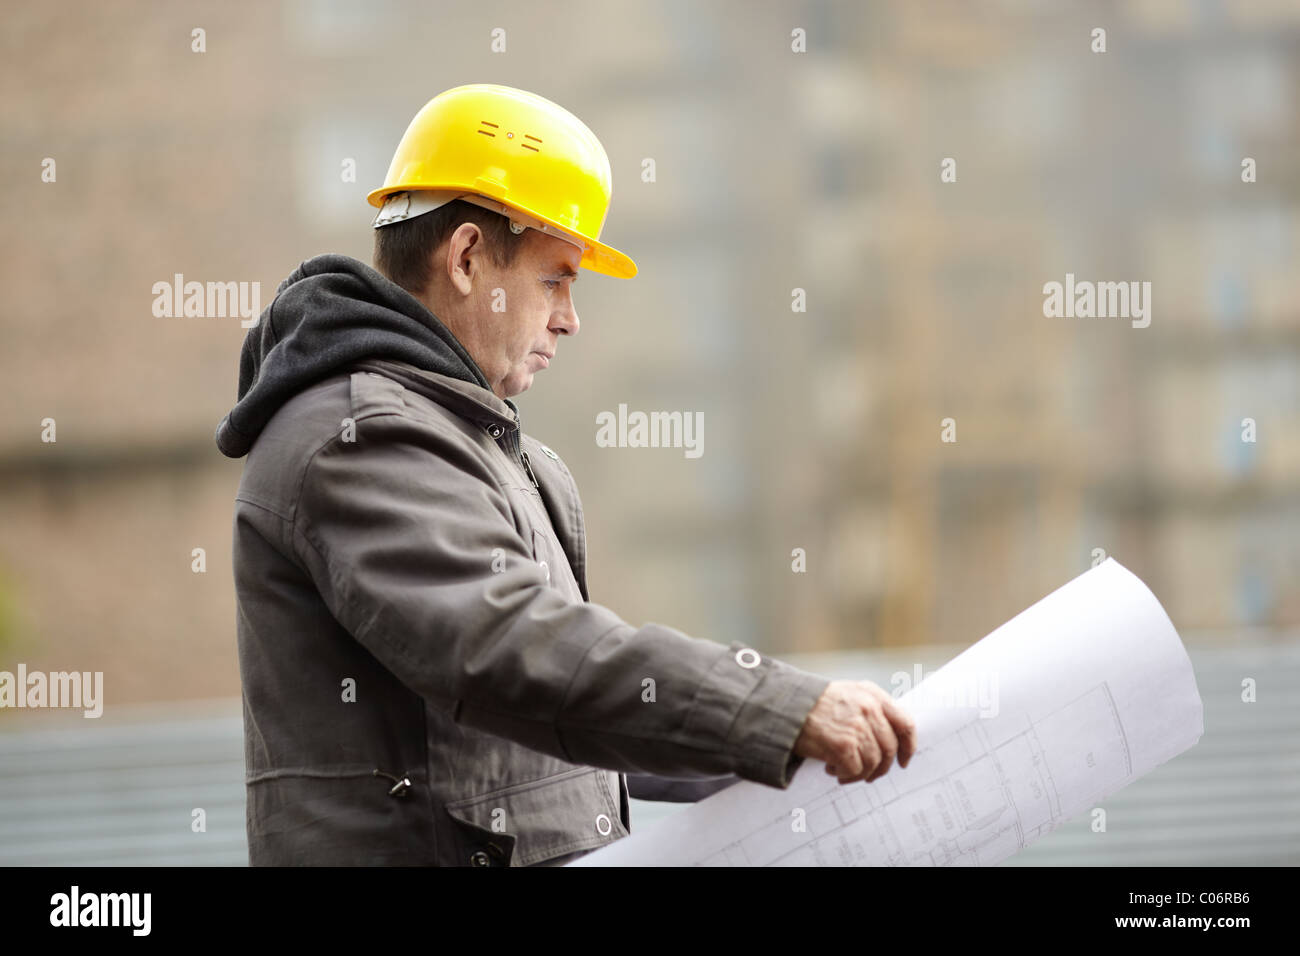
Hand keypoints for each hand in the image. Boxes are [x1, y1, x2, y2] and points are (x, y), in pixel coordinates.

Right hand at [792, 680, 917, 784]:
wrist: (784, 705)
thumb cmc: (812, 703)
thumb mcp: (847, 694)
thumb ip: (870, 709)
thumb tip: (888, 739)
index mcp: (872, 694)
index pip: (905, 723)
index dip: (908, 747)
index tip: (903, 760)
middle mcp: (869, 708)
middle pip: (890, 748)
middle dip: (881, 767)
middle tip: (870, 775)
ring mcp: (857, 727)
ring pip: (874, 763)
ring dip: (861, 773)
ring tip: (843, 771)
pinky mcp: (843, 745)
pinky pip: (855, 770)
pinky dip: (846, 776)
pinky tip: (833, 771)